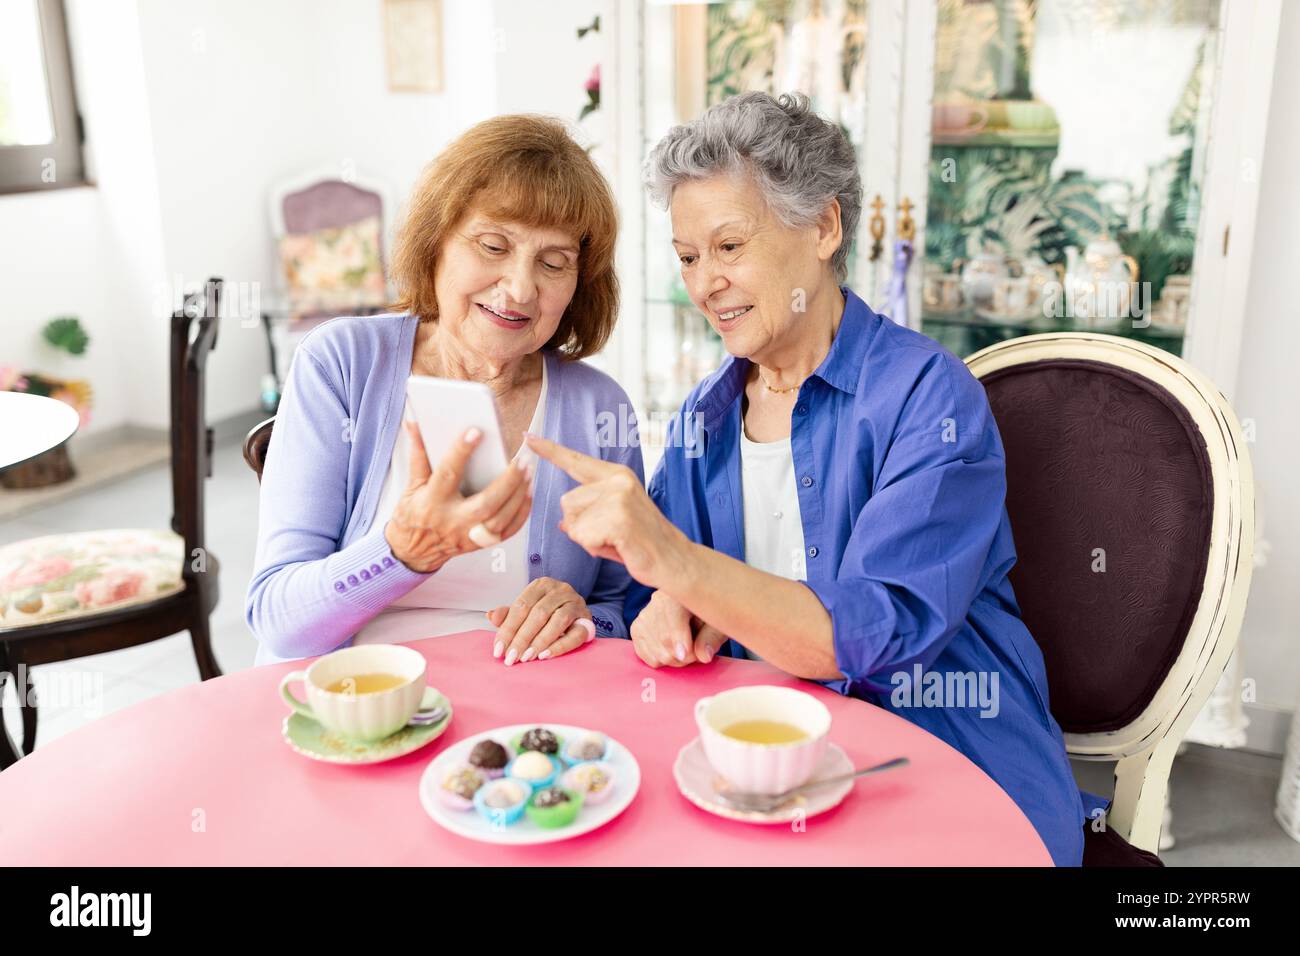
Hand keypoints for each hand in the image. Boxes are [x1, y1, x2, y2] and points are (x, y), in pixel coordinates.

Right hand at [385, 422, 532, 572]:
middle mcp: (452, 521)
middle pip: (485, 503)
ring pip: (501, 518)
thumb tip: (415, 424)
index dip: (461, 452)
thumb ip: (418, 454)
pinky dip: (521, 512)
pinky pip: (507, 531)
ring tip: (529, 472)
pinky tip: (528, 493)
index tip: (475, 431)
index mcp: (432, 502)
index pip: (448, 473)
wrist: (412, 552)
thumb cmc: (412, 515)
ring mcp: (468, 536)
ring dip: (518, 495)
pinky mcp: (480, 545)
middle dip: (507, 481)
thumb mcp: (411, 484)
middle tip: (522, 460)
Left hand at [486, 577, 594, 665]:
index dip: (508, 629)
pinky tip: (545, 656)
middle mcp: (560, 590)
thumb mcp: (526, 610)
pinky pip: (575, 634)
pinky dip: (560, 645)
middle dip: (522, 638)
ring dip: (540, 641)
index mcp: (541, 585)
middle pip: (538, 614)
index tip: (498, 650)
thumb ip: (509, 614)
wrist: (575, 613)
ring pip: (558, 621)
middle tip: (511, 658)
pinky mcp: (587, 619)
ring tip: (526, 658)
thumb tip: (491, 616)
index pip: (521, 606)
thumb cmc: (546, 612)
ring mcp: (576, 603)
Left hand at [523, 433, 691, 590]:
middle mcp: (616, 481)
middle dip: (580, 525)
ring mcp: (618, 498)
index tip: (528, 437)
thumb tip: (564, 522)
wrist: (674, 560)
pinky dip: (595, 548)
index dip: (549, 450)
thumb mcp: (611, 521)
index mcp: (616, 475)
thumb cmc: (641, 542)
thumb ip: (587, 515)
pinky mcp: (619, 518)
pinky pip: (583, 537)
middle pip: (566, 502)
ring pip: (573, 521)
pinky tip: (618, 547)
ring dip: (588, 539)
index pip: (575, 460)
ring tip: (615, 540)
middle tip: (611, 535)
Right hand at [629, 591, 729, 667]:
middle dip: (683, 656)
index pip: (674, 617)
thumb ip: (712, 638)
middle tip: (697, 655)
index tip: (687, 655)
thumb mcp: (718, 622)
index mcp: (679, 592)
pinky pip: (644, 654)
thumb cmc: (709, 615)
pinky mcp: (636, 629)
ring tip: (686, 651)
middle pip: (664, 638)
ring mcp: (644, 615)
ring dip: (673, 659)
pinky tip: (672, 651)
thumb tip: (703, 655)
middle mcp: (656, 600)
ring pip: (654, 650)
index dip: (680, 640)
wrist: (695, 608)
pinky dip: (659, 660)